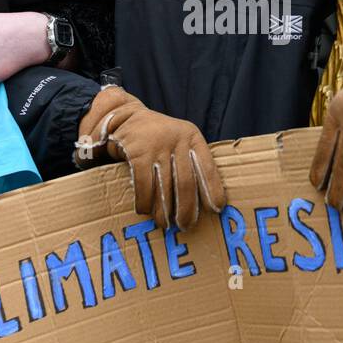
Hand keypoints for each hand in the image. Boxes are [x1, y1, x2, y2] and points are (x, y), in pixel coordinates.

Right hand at [73, 85, 225, 228]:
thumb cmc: (158, 137)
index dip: (213, 189)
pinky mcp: (138, 152)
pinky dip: (143, 201)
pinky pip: (143, 184)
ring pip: (164, 186)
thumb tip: (200, 199)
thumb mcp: (179, 139)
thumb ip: (189, 160)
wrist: (125, 117)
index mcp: (192, 137)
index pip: (207, 166)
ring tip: (164, 224)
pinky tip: (143, 210)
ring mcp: (157, 145)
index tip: (216, 208)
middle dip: (186, 208)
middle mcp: (177, 139)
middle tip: (185, 225)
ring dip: (164, 210)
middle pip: (185, 182)